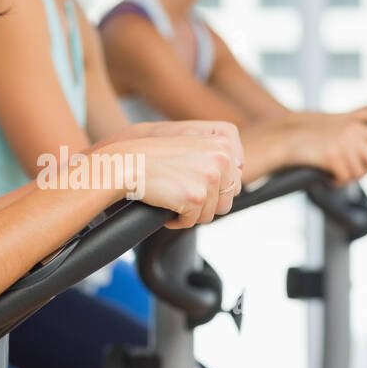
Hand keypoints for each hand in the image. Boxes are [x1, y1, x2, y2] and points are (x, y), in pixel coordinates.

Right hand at [91, 127, 242, 228]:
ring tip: (171, 198)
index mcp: (224, 145)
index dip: (213, 191)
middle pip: (226, 201)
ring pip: (210, 214)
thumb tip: (239, 181)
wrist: (127, 162)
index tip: (191, 183)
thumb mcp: (194, 148)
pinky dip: (177, 221)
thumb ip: (219, 160)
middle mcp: (222, 160)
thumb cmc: (154, 157)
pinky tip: (164, 205)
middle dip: (203, 204)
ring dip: (190, 213)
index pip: (235, 182)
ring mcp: (210, 178)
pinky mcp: (195, 197)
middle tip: (180, 194)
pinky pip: (191, 222)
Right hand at [284, 111, 366, 183]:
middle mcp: (353, 131)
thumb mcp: (335, 124)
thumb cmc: (309, 133)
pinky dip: (337, 182)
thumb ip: (355, 131)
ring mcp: (344, 143)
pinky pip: (345, 177)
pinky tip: (329, 180)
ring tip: (340, 177)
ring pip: (362, 171)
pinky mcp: (333, 156)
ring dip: (352, 178)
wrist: (288, 137)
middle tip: (355, 172)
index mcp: (356, 123)